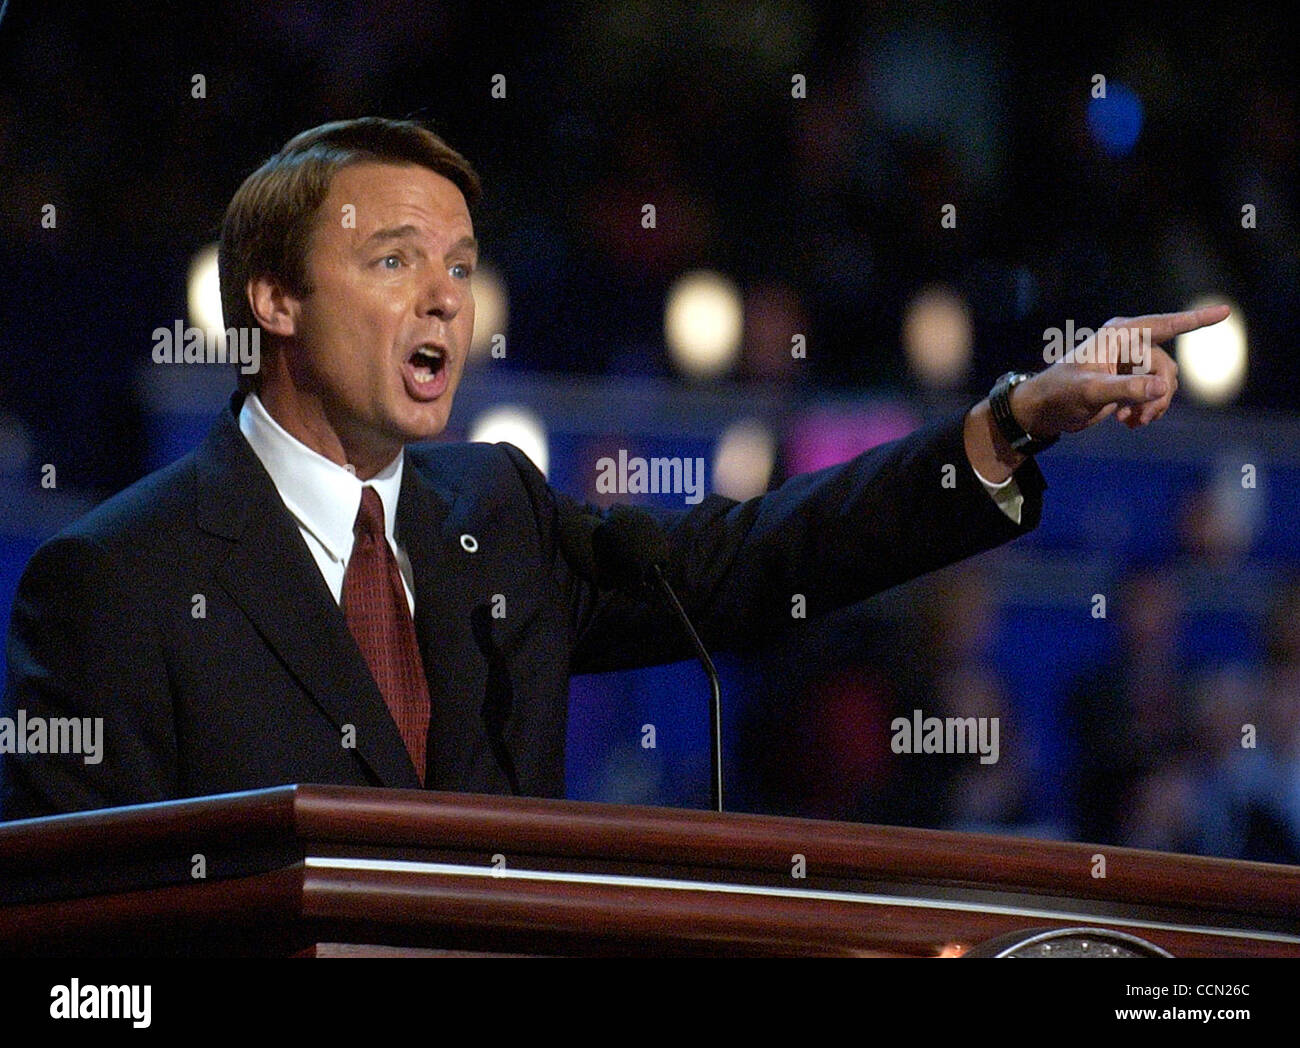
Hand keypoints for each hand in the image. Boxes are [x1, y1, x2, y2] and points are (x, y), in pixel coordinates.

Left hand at [1014, 304, 1229, 436]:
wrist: (1044, 410)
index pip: (1164, 325)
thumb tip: (1160, 388)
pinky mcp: (1129, 380)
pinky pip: (1154, 394)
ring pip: (1163, 383)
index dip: (1196, 319)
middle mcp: (1128, 344)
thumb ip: (1126, 389)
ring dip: (1153, 406)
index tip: (1225, 311)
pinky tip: (1127, 422)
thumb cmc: (1060, 394)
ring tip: (1131, 421)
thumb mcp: (1091, 392)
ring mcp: (1130, 362)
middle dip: (1160, 394)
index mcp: (1119, 335)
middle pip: (1166, 367)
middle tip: (1143, 417)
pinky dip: (1147, 409)